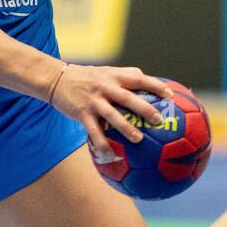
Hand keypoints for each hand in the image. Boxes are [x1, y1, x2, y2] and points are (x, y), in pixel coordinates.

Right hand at [47, 63, 174, 159]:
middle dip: (144, 108)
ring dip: (126, 128)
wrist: (57, 78)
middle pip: (128, 98)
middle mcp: (105, 87)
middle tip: (159, 120)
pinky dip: (102, 144)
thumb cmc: (87, 77)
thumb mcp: (106, 72)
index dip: (155, 86)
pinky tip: (110, 155)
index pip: (138, 78)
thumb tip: (149, 83)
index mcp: (114, 76)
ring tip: (138, 139)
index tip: (170, 95)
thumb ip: (125, 76)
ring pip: (112, 115)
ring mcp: (93, 101)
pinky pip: (94, 131)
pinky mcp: (82, 113)